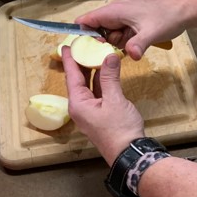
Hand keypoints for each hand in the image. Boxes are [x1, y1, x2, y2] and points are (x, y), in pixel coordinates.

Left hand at [62, 47, 144, 164]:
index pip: (72, 76)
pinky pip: (98, 91)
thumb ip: (110, 77)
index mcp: (78, 103)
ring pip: (90, 85)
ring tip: (96, 52)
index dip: (70, 59)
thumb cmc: (119, 129)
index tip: (67, 45)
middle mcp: (81, 106)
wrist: (129, 152)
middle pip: (79, 79)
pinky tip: (107, 69)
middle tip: (85, 44)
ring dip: (93, 69)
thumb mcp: (115, 100)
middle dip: (82, 62)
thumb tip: (109, 56)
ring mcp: (91, 110)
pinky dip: (102, 79)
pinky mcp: (102, 113)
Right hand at [75, 0, 186, 59]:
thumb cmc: (166, 18)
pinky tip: (135, 45)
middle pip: (96, 30)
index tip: (90, 50)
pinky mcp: (130, 22)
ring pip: (108, 34)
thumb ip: (139, 44)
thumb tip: (131, 55)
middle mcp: (115, 12)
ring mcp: (123, 17)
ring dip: (115, 44)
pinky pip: (119, 34)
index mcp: (114, 11)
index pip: (86, 20)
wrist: (183, 12)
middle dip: (102, 43)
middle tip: (117, 51)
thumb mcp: (152, 33)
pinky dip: (123, 42)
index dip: (82, 35)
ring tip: (131, 45)